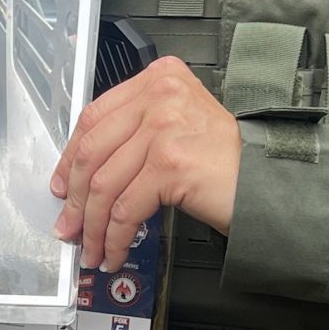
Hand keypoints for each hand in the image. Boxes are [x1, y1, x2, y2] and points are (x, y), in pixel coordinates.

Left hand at [50, 57, 240, 270]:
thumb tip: (83, 171)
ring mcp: (165, 128)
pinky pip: (125, 209)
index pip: (94, 116)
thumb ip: (137, 130)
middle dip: (75, 198)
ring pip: (105, 184)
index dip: (70, 157)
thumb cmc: (226, 159)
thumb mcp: (179, 124)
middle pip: (93, 150)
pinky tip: (113, 251)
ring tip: (91, 247)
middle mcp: (160, 95)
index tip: (63, 184)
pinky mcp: (170, 164)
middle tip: (70, 224)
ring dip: (92, 225)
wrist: (265, 182)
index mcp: (159, 78)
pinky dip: (114, 237)